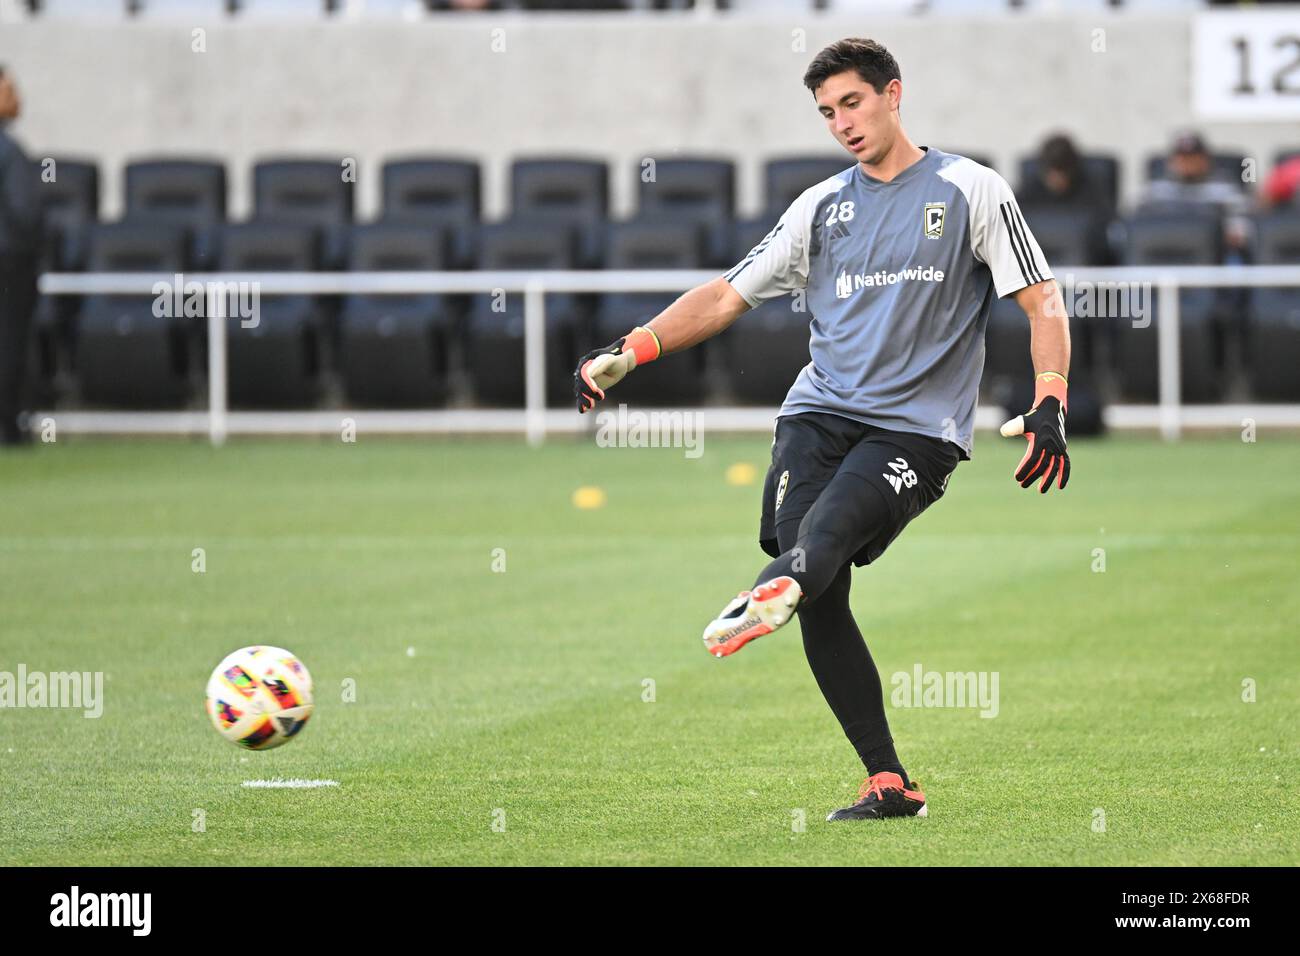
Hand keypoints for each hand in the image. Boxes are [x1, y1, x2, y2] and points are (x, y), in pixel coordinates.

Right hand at [574, 326, 660, 413]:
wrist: (621, 362)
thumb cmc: (618, 357)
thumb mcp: (612, 359)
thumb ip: (602, 364)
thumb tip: (590, 373)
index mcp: (588, 361)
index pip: (585, 373)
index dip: (588, 383)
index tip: (595, 390)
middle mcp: (583, 370)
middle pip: (581, 383)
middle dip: (587, 392)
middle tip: (600, 398)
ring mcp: (585, 379)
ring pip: (580, 391)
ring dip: (584, 399)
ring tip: (590, 407)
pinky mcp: (588, 387)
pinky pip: (583, 395)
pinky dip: (582, 403)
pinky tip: (583, 411)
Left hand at [1000, 375, 1069, 493]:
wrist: (1052, 410)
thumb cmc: (1034, 417)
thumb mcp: (1023, 420)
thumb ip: (1013, 427)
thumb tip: (1003, 432)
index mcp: (1041, 439)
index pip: (1033, 458)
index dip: (1025, 469)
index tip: (1017, 478)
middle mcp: (1051, 444)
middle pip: (1043, 465)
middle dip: (1033, 476)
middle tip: (1022, 485)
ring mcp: (1059, 448)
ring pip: (1055, 467)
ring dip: (1049, 479)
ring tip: (1041, 491)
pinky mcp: (1063, 450)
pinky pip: (1065, 464)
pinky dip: (1064, 475)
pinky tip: (1060, 486)